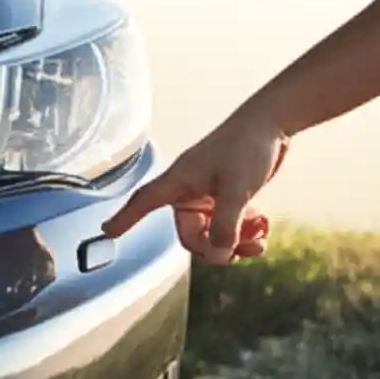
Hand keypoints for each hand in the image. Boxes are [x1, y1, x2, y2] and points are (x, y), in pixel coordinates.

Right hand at [102, 108, 289, 263]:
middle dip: (219, 247)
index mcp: (177, 184)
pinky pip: (229, 227)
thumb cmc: (246, 147)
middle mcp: (188, 193)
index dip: (124, 219)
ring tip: (260, 240)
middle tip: (246, 247)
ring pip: (214, 236)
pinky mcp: (225, 198)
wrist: (271, 123)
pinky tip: (262, 228)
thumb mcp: (237, 190)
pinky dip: (245, 233)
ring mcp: (207, 197)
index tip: (108, 231)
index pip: (142, 204)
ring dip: (237, 243)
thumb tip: (220, 255)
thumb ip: (226, 226)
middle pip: (192, 237)